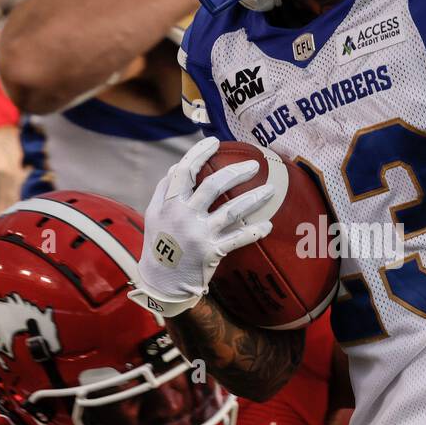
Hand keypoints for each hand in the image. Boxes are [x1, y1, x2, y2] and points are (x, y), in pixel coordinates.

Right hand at [130, 136, 274, 316]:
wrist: (162, 282)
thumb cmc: (159, 244)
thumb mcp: (154, 214)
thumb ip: (165, 190)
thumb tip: (176, 167)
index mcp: (170, 204)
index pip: (185, 171)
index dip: (199, 153)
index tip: (215, 142)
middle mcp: (184, 216)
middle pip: (213, 185)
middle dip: (236, 172)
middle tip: (254, 166)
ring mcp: (200, 234)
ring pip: (232, 211)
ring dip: (254, 199)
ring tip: (271, 190)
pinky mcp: (212, 252)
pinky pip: (238, 239)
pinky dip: (254, 231)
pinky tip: (269, 225)